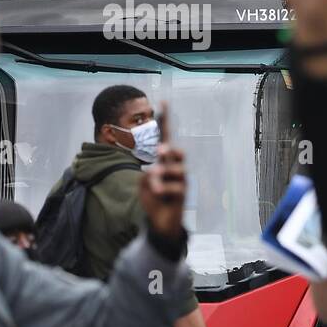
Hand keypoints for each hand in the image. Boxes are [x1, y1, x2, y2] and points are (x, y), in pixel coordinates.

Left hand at [139, 105, 185, 238]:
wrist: (160, 223)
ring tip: (154, 181)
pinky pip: (177, 187)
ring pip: (177, 169)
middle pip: (177, 151)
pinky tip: (158, 194)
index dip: (164, 121)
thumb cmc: (153, 200)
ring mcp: (180, 181)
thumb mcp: (144, 186)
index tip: (162, 103)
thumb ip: (148, 176)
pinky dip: (164, 189)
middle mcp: (173, 168)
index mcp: (162, 162)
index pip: (165, 138)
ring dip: (163, 174)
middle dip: (170, 149)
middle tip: (159, 150)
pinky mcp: (182, 194)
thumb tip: (156, 171)